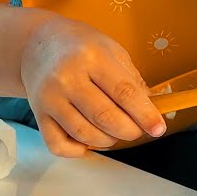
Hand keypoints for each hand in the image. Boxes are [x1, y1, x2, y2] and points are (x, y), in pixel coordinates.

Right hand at [19, 17, 165, 156]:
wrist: (38, 44)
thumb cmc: (81, 47)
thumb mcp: (112, 50)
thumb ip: (132, 78)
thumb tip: (150, 109)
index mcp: (92, 57)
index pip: (123, 92)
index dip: (144, 114)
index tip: (158, 128)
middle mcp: (68, 77)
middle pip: (105, 116)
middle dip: (129, 131)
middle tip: (137, 131)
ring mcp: (50, 98)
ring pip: (84, 133)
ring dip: (107, 141)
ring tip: (115, 133)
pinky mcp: (38, 114)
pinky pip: (57, 144)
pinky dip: (77, 151)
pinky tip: (88, 141)